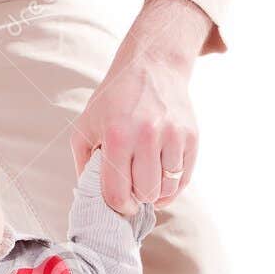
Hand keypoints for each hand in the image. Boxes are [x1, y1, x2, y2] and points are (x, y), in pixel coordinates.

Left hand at [70, 0, 206, 214]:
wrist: (153, 66)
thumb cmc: (114, 100)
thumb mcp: (86, 125)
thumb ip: (83, 162)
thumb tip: (91, 197)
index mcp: (117, 136)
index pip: (118, 192)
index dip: (119, 207)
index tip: (121, 205)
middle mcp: (147, 136)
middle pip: (145, 194)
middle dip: (138, 199)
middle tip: (133, 191)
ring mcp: (173, 136)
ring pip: (168, 189)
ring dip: (157, 193)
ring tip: (148, 183)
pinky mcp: (191, 136)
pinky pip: (184, 177)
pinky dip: (173, 185)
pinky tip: (162, 178)